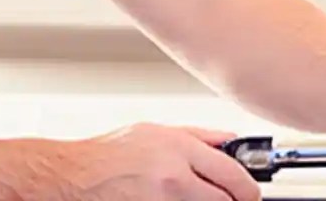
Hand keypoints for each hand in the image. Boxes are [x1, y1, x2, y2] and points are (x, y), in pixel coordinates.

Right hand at [54, 122, 262, 200]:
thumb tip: (231, 141)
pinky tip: (168, 199)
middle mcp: (173, 177)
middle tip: (226, 199)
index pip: (231, 173)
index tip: (250, 194)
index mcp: (177, 148)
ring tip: (185, 194)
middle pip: (223, 200)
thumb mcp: (155, 131)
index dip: (247, 188)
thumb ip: (198, 136)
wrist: (74, 178)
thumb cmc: (108, 154)